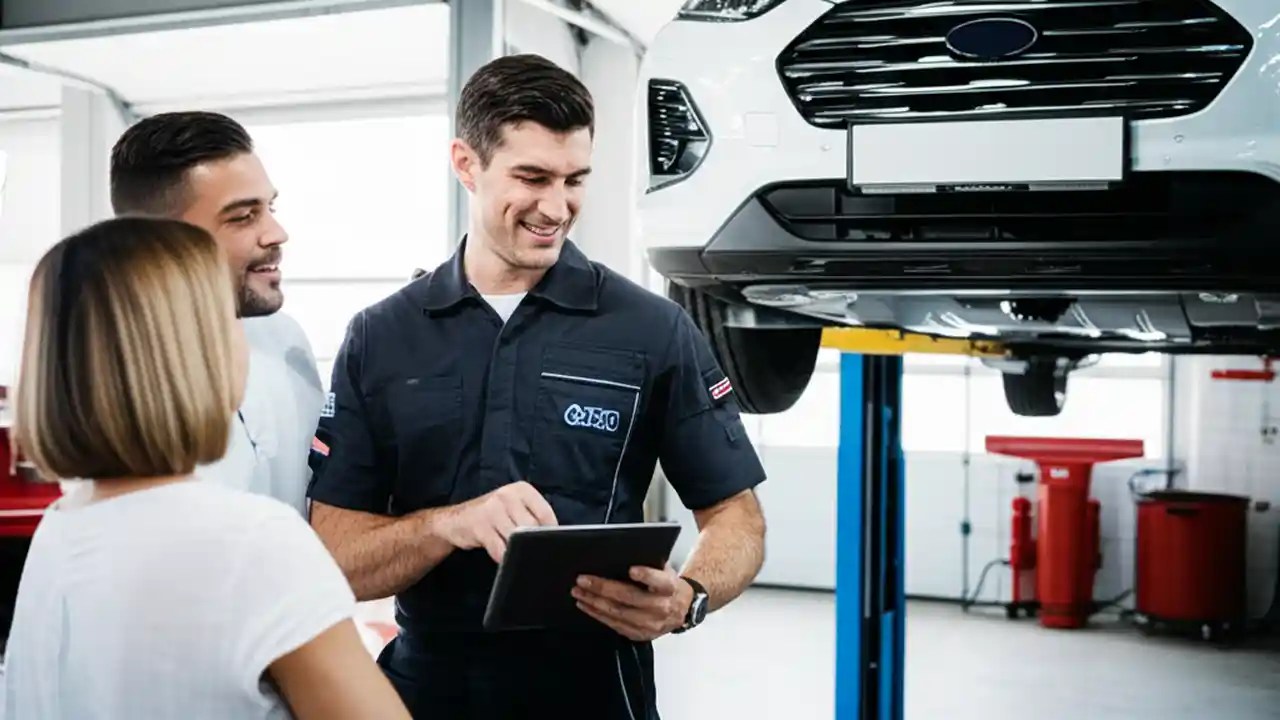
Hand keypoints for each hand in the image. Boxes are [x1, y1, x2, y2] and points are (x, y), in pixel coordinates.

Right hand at [435, 481, 556, 562]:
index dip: (550, 532)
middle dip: (533, 542)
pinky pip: (499, 548)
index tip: (549, 543)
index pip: (545, 513)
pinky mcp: (480, 526)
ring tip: (516, 553)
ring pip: (516, 539)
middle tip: (531, 551)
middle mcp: (507, 495)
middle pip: (531, 527)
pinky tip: (502, 556)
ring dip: (517, 551)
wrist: (456, 520)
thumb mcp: (514, 508)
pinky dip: (503, 557)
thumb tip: (555, 536)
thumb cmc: (492, 515)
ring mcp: (492, 510)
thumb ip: (533, 516)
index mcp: (522, 489)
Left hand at [571, 566, 693, 641]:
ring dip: (595, 603)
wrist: (683, 608)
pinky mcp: (641, 634)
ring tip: (579, 592)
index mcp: (669, 587)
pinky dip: (598, 615)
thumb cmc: (668, 585)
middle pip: (630, 597)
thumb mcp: (664, 569)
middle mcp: (662, 607)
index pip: (660, 580)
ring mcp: (651, 624)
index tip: (632, 569)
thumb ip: (648, 564)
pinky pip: (616, 625)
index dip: (646, 575)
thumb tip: (618, 555)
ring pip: (619, 613)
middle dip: (603, 588)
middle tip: (583, 580)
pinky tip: (587, 605)